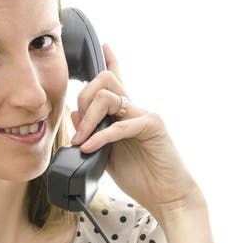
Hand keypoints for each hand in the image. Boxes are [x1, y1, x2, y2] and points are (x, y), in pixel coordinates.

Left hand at [69, 44, 202, 213]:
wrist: (167, 196)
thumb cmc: (141, 178)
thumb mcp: (107, 155)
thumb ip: (93, 134)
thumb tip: (75, 115)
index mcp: (126, 113)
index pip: (117, 80)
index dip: (110, 60)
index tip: (104, 46)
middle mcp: (136, 109)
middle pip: (103, 81)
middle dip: (83, 100)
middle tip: (78, 129)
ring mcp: (145, 115)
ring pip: (108, 97)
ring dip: (88, 119)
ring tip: (82, 141)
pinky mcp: (153, 126)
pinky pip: (120, 124)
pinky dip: (101, 136)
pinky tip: (90, 148)